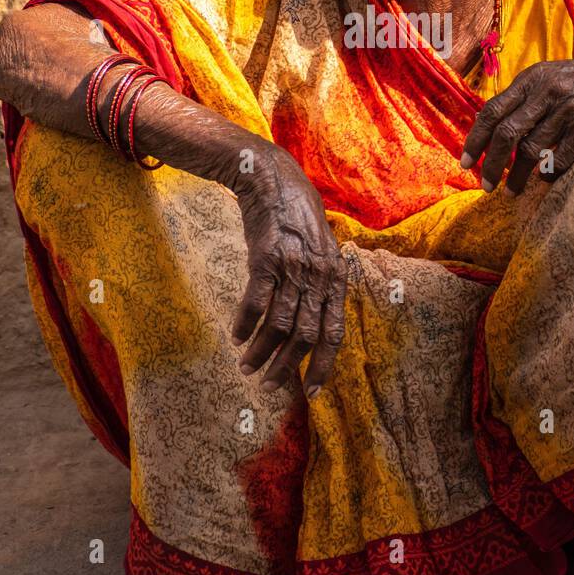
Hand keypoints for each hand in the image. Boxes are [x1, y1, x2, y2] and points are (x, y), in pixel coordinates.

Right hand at [229, 141, 346, 397]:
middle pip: (305, 336)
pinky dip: (246, 324)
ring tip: (247, 367)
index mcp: (336, 278)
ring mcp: (293, 267)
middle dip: (286, 367)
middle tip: (269, 385)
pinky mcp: (267, 259)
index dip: (322, 366)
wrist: (273, 181)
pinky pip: (256, 303)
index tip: (310, 393)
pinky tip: (237, 336)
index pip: (333, 333)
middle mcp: (319, 276)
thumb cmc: (297, 220)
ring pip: (279, 325)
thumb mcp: (320, 251)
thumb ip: (321, 285)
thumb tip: (312, 327)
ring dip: (261, 352)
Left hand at [461, 55, 573, 194]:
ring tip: (512, 191)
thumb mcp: (550, 78)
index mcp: (532, 79)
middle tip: (485, 185)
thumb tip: (489, 127)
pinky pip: (559, 159)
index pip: (492, 111)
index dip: (475, 140)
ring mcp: (570, 109)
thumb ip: (523, 97)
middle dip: (491, 164)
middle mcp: (548, 91)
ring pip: (531, 151)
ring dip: (517, 177)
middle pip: (507, 134)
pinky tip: (544, 179)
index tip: (465, 163)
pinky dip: (547, 174)